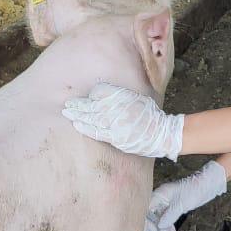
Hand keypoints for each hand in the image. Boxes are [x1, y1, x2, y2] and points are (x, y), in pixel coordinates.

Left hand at [62, 84, 184, 158]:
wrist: (163, 133)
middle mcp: (118, 109)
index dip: (90, 96)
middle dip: (78, 105)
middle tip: (67, 104)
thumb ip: (120, 95)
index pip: (100, 92)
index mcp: (124, 97)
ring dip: (78, 115)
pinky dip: (85, 127)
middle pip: (93, 105)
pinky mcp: (116, 137)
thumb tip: (101, 93)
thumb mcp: (138, 98)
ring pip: (92, 118)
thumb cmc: (150, 115)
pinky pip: (97, 131)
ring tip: (67, 112)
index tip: (82, 98)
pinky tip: (77, 124)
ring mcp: (116, 124)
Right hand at [145, 160, 227, 230]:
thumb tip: (160, 225)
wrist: (207, 185)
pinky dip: (167, 227)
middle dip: (156, 227)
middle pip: (151, 215)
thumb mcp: (182, 203)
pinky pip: (165, 219)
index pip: (146, 209)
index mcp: (160, 193)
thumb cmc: (195, 189)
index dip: (147, 222)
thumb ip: (170, 214)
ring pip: (158, 219)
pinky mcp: (171, 208)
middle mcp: (160, 198)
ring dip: (163, 230)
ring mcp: (165, 203)